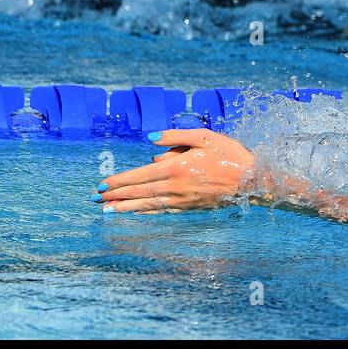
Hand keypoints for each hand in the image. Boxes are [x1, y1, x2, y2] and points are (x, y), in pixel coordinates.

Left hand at [94, 130, 254, 212]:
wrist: (251, 179)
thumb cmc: (229, 154)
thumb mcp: (203, 136)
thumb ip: (175, 137)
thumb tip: (149, 140)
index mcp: (176, 166)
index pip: (140, 175)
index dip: (120, 181)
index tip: (102, 184)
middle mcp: (175, 186)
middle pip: (139, 191)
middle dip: (116, 195)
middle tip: (96, 199)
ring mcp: (182, 199)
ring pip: (147, 204)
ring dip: (125, 207)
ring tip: (106, 210)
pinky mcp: (189, 207)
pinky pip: (161, 210)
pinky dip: (145, 211)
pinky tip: (135, 212)